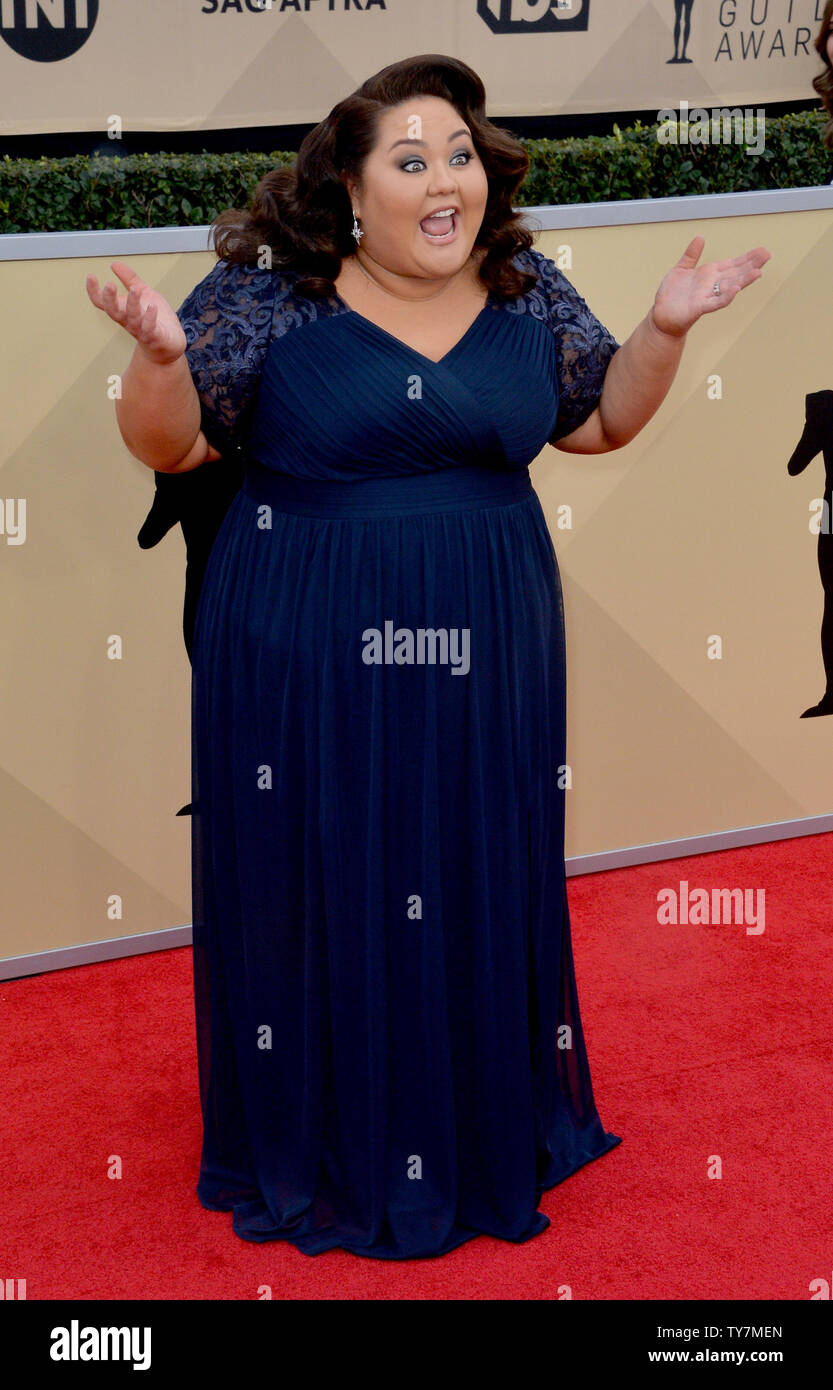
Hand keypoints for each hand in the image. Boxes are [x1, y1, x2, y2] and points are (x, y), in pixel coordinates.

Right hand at [85, 260, 186, 364]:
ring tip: (134, 289)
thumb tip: (114, 264)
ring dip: (132, 304)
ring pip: (132, 318)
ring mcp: (141, 330)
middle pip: (113, 312)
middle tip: (109, 285)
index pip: (102, 302)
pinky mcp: (155, 337)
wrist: (169, 345)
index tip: (90, 275)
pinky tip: (152, 306)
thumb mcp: (143, 293)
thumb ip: (129, 279)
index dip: (93, 291)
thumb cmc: (154, 319)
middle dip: (110, 299)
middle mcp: (128, 321)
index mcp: (122, 310)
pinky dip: (150, 318)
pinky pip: (150, 328)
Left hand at [650, 235, 770, 337]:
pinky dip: (725, 296)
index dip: (747, 258)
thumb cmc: (672, 295)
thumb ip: (691, 255)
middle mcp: (712, 285)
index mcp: (709, 274)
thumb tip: (700, 237)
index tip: (762, 250)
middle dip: (751, 265)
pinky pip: (715, 302)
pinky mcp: (699, 308)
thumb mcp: (680, 269)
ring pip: (729, 287)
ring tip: (758, 272)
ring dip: (744, 280)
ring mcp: (707, 296)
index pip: (732, 264)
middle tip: (767, 255)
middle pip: (736, 273)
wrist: (661, 316)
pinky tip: (736, 289)